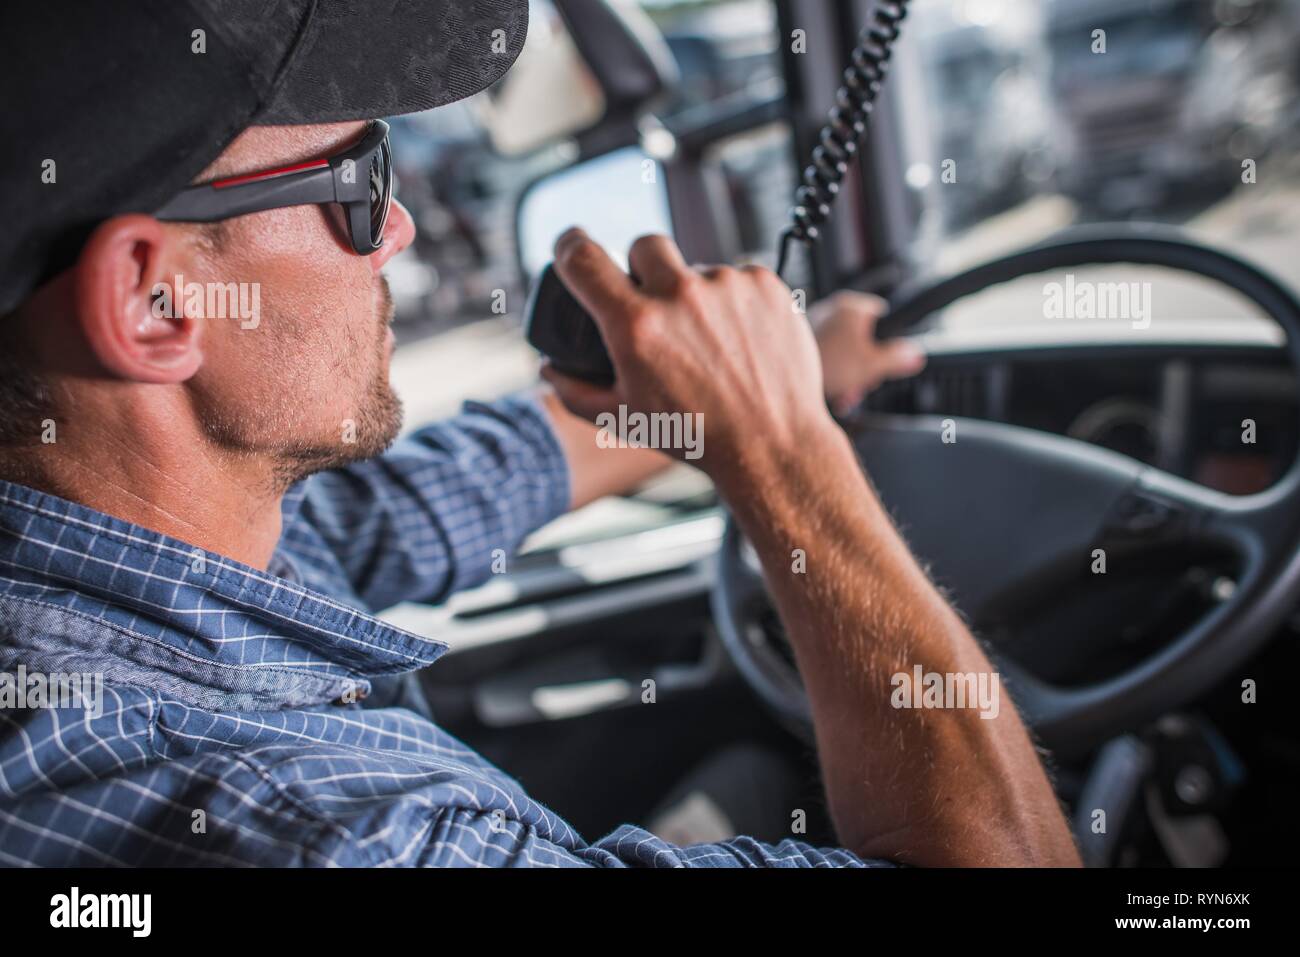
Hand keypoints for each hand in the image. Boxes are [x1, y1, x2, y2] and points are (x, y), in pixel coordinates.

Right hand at [541, 230, 832, 486]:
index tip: (572, 245)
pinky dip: (734, 303)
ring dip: (695, 295)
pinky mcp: (765, 284)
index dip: (569, 244)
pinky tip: (740, 340)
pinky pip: (737, 278)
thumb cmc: (695, 435)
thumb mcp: (623, 418)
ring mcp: (726, 285)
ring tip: (710, 343)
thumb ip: (574, 391)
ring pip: (696, 268)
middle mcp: (680, 295)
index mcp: (636, 325)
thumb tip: (547, 368)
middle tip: (654, 304)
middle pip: (644, 243)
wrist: (772, 444)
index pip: (583, 257)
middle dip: (642, 267)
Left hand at [811, 291, 925, 414]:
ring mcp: (814, 323)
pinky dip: (831, 372)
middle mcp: (831, 309)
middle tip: (862, 384)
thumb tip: (915, 355)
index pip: (883, 315)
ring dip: (850, 374)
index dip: (888, 341)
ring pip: (844, 349)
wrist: (784, 382)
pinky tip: (831, 389)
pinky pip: (826, 354)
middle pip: (863, 336)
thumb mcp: (872, 365)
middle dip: (866, 366)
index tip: (885, 360)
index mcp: (852, 306)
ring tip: (845, 391)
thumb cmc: (826, 366)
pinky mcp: (801, 341)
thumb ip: (898, 359)